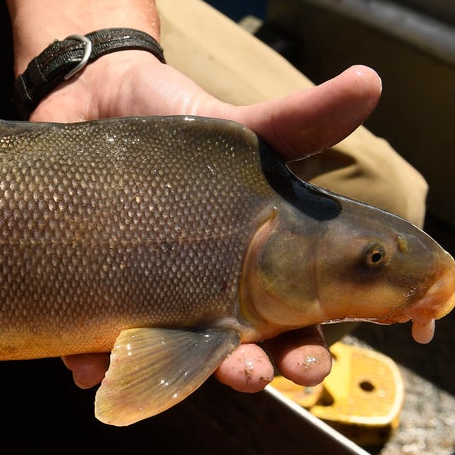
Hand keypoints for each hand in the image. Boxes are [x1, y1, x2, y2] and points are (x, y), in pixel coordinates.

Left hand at [35, 52, 382, 393]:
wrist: (94, 100)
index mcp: (257, 273)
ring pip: (163, 358)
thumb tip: (369, 80)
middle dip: (247, 370)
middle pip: (235, 353)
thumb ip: (302, 121)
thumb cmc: (182, 129)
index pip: (294, 325)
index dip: (306, 349)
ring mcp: (148, 301)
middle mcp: (205, 297)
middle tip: (251, 372)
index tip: (311, 361)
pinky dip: (87, 360)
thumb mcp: (243, 127)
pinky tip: (85, 365)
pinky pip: (87, 343)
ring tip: (159, 368)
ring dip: (165, 374)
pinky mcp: (91, 296)